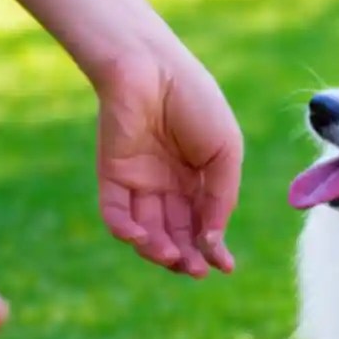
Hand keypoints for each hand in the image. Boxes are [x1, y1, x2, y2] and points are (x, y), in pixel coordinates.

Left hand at [91, 33, 242, 277]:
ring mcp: (140, 183)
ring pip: (148, 231)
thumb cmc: (196, 103)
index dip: (214, 248)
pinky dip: (127, 232)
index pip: (206, 223)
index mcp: (200, 178)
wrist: (152, 68)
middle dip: (187, 256)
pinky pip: (117, 215)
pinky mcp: (112, 177)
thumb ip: (221, 197)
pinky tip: (142, 238)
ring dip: (160, 251)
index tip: (225, 267)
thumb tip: (213, 242)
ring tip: (173, 257)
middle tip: (195, 270)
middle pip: (177, 234)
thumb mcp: (225, 153)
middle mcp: (169, 185)